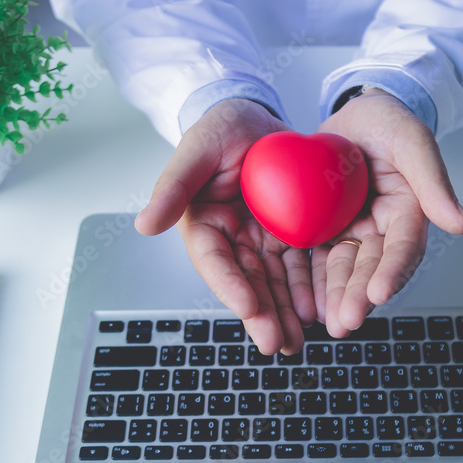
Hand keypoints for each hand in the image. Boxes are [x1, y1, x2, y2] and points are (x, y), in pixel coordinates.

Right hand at [134, 99, 315, 354]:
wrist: (259, 118)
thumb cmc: (223, 127)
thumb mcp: (198, 149)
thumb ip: (173, 186)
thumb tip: (144, 224)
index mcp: (205, 225)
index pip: (215, 262)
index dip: (231, 287)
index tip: (249, 308)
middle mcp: (233, 240)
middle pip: (248, 282)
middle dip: (263, 315)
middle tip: (277, 343)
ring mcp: (263, 240)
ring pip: (276, 283)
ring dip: (286, 314)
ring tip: (297, 341)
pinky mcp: (291, 235)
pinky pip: (302, 266)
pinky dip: (309, 290)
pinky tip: (319, 310)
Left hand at [312, 89, 462, 336]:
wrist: (354, 114)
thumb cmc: (388, 121)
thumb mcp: (412, 142)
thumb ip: (434, 182)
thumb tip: (462, 225)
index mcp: (408, 212)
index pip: (403, 248)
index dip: (392, 271)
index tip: (380, 293)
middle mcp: (382, 229)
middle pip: (371, 267)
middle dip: (359, 296)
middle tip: (346, 322)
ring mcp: (353, 231)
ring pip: (344, 269)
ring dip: (336, 297)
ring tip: (328, 323)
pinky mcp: (326, 229)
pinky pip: (317, 257)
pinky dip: (311, 281)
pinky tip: (304, 303)